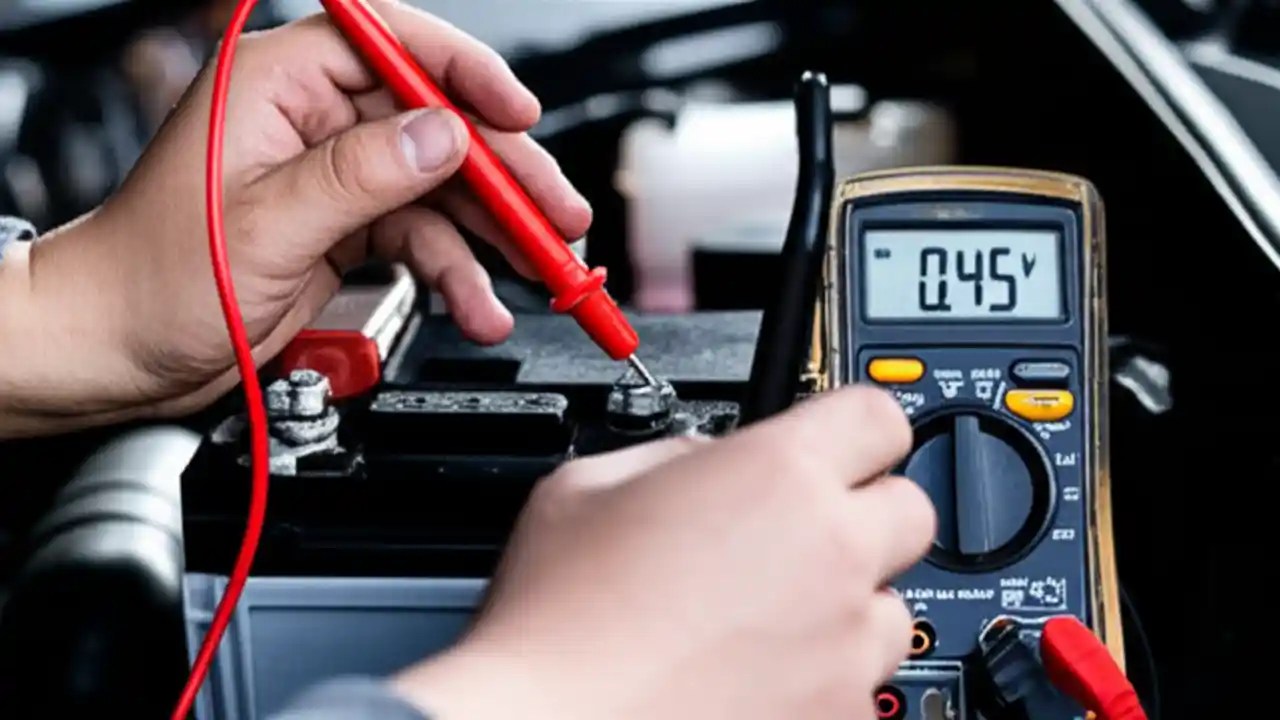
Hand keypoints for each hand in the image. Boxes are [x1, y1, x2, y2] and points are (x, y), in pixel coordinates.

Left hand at [27, 1, 588, 424]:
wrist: (118, 351)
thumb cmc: (151, 279)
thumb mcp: (265, 224)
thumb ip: (360, 176)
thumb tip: (442, 136)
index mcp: (278, 85)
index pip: (393, 47)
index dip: (466, 73)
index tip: (519, 112)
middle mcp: (313, 121)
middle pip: (437, 125)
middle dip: (506, 175)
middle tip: (558, 216)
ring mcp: (335, 177)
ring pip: (441, 188)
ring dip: (493, 236)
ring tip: (539, 272)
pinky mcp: (346, 228)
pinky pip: (422, 237)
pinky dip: (457, 272)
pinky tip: (480, 303)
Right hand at [391, 386, 936, 719]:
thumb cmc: (557, 626)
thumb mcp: (585, 487)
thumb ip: (670, 453)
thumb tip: (705, 458)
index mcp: (777, 475)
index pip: (878, 416)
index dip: (853, 429)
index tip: (838, 447)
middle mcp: (833, 555)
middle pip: (910, 510)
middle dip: (861, 518)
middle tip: (797, 538)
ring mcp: (846, 648)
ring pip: (890, 608)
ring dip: (844, 608)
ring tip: (762, 627)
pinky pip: (860, 688)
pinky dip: (821, 681)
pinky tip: (752, 680)